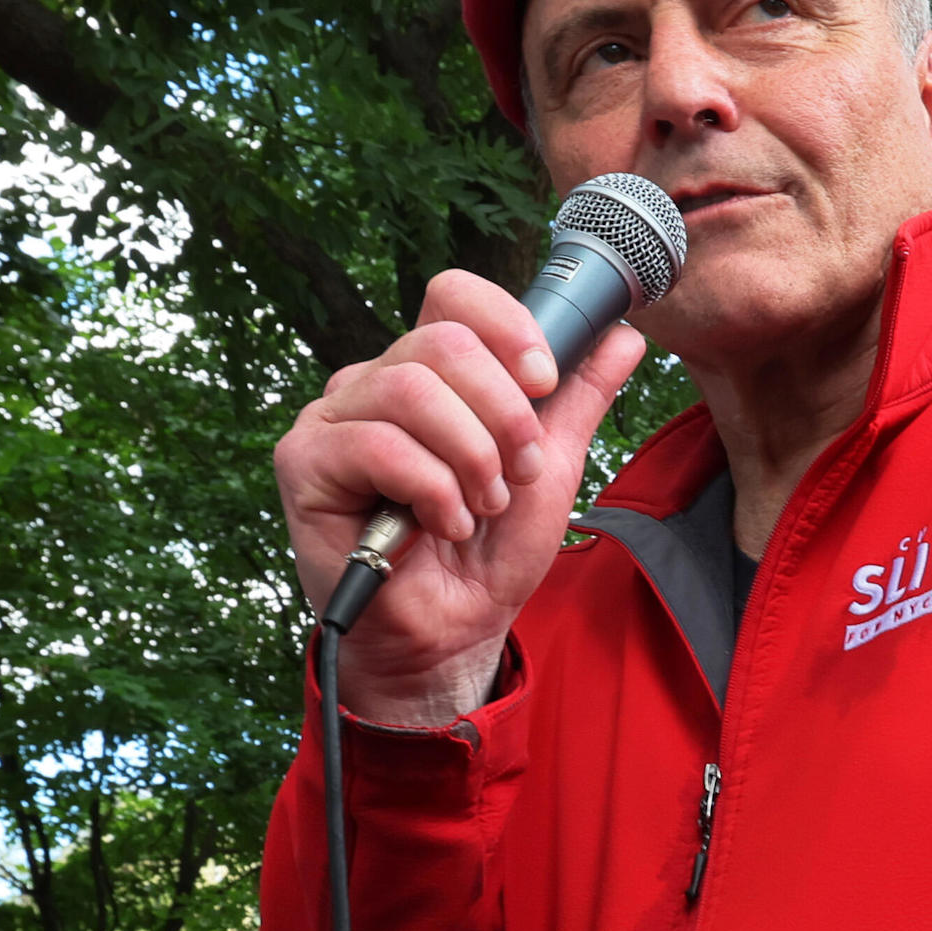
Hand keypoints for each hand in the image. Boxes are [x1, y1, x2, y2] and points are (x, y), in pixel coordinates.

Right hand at [275, 273, 652, 724]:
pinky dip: (431, 489)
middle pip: (442, 341)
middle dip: (502, 413)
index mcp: (428, 371)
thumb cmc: (488, 553)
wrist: (451, 633)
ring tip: (482, 507)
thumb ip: (579, 401)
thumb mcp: (551, 469)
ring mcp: (334, 417)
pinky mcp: (306, 460)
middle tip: (520, 474)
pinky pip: (378, 444)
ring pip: (411, 389)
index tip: (545, 383)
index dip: (506, 327)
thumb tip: (624, 337)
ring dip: (469, 456)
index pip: (454, 297)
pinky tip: (441, 525)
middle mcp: (375, 382)